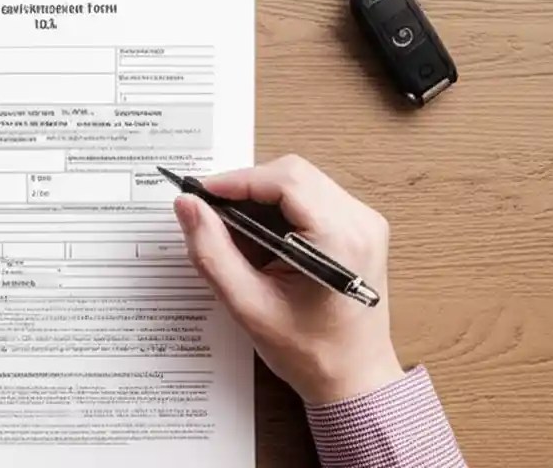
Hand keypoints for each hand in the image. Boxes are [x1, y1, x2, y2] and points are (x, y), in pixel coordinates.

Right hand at [174, 155, 403, 403]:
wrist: (355, 378)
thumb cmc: (309, 352)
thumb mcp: (249, 305)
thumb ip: (213, 252)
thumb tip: (187, 206)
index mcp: (340, 239)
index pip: (284, 180)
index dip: (235, 180)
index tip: (199, 196)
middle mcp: (361, 221)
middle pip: (293, 173)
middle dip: (246, 188)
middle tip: (213, 217)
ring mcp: (365, 221)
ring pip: (301, 181)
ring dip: (262, 198)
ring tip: (238, 236)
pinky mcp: (361, 227)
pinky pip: (313, 196)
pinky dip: (280, 208)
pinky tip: (263, 240)